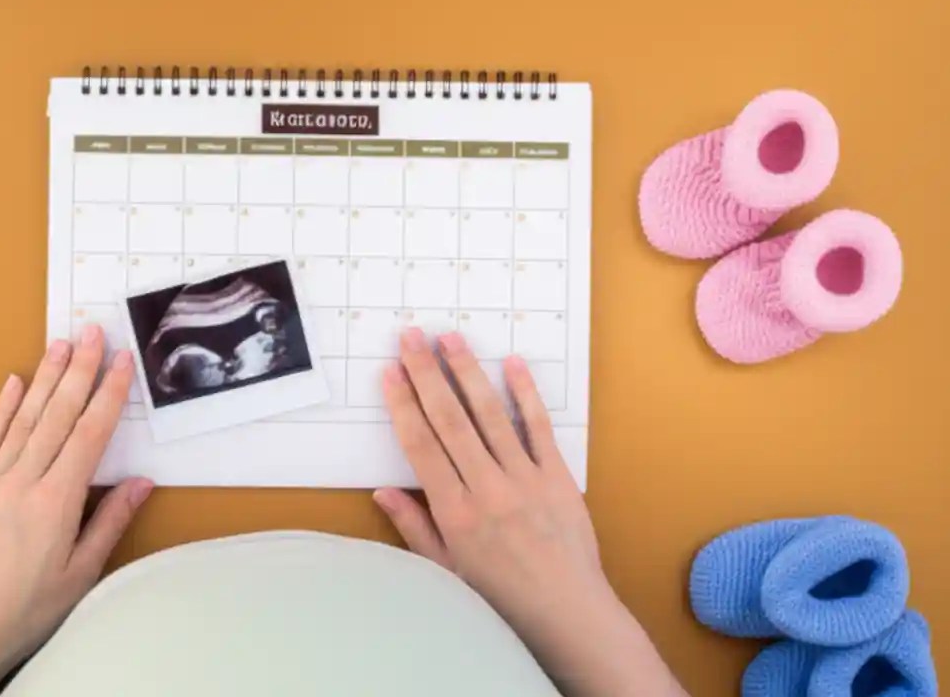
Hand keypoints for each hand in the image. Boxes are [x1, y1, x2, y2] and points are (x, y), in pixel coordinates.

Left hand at [0, 325, 151, 696]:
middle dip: (79, 369)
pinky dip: (0, 409)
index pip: (90, 434)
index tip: (121, 362)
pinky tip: (12, 383)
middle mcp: (23, 482)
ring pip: (23, 418)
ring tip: (59, 344)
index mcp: (57, 502)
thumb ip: (110, 522)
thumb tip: (140, 484)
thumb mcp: (80, 573)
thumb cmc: (24, 608)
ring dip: (44, 378)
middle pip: (57, 414)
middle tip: (92, 332)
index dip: (108, 394)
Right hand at [374, 329, 684, 696]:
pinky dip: (526, 394)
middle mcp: (487, 489)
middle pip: (450, 420)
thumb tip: (382, 491)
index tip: (390, 373)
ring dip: (468, 373)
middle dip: (427, 374)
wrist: (566, 612)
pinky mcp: (557, 477)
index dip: (403, 405)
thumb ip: (414, 526)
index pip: (421, 446)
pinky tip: (512, 364)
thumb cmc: (501, 597)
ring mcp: (525, 479)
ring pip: (490, 415)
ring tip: (450, 339)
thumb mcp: (445, 569)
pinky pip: (539, 428)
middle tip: (411, 337)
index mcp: (455, 512)